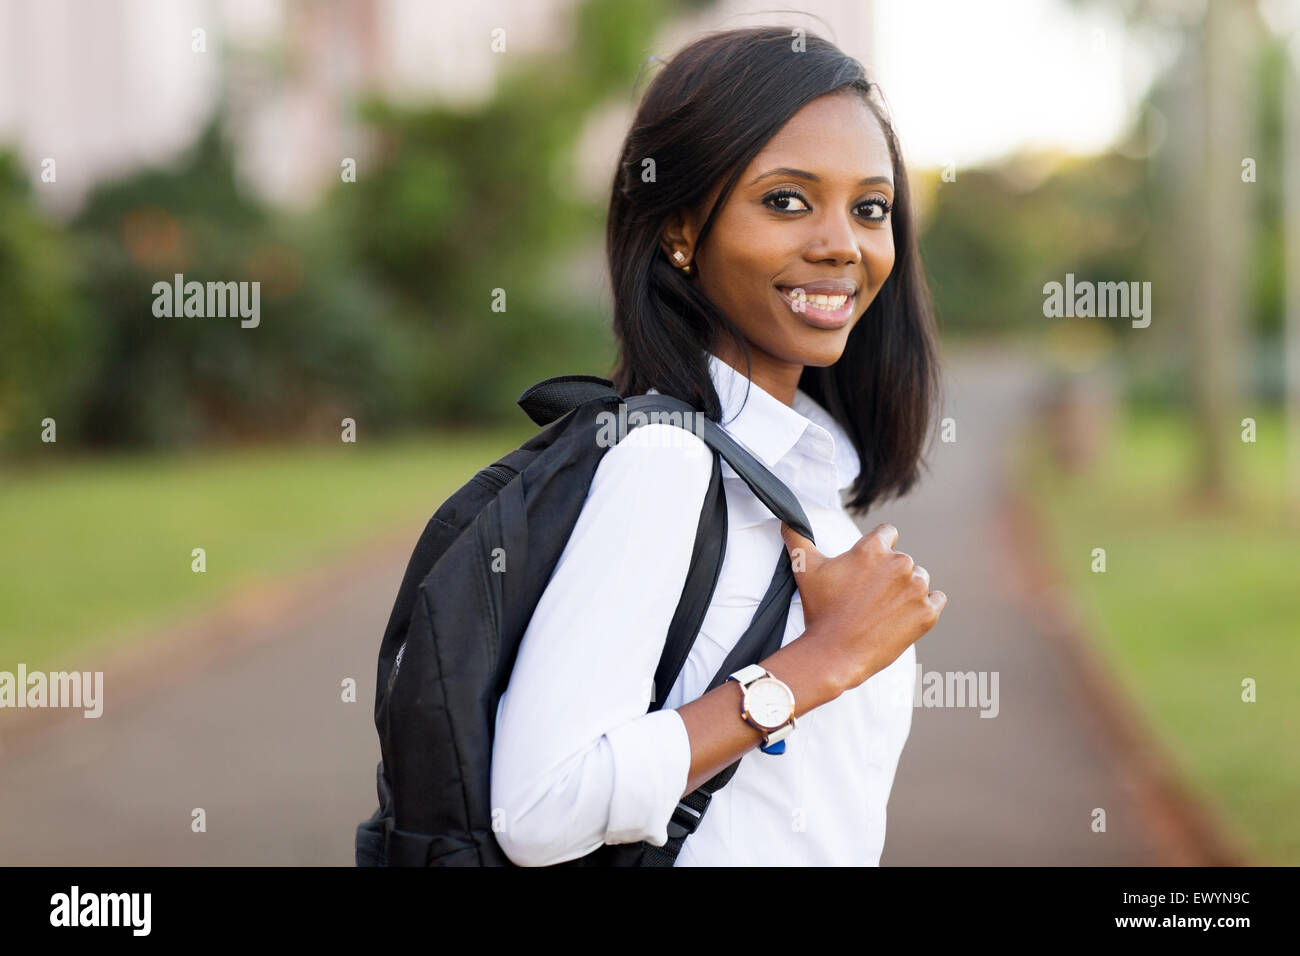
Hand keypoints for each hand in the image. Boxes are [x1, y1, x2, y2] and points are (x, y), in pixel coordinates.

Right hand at [779, 521, 946, 694]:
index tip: (868, 568)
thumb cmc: (820, 611)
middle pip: (902, 559)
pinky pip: (937, 600)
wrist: (835, 654)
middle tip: (869, 597)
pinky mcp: (927, 613)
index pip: (888, 533)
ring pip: (920, 579)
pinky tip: (905, 615)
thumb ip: (797, 538)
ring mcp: (916, 588)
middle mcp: (899, 563)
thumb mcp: (805, 569)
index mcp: (873, 549)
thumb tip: (786, 520)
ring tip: (883, 610)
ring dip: (906, 590)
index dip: (877, 550)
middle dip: (889, 575)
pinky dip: (925, 606)